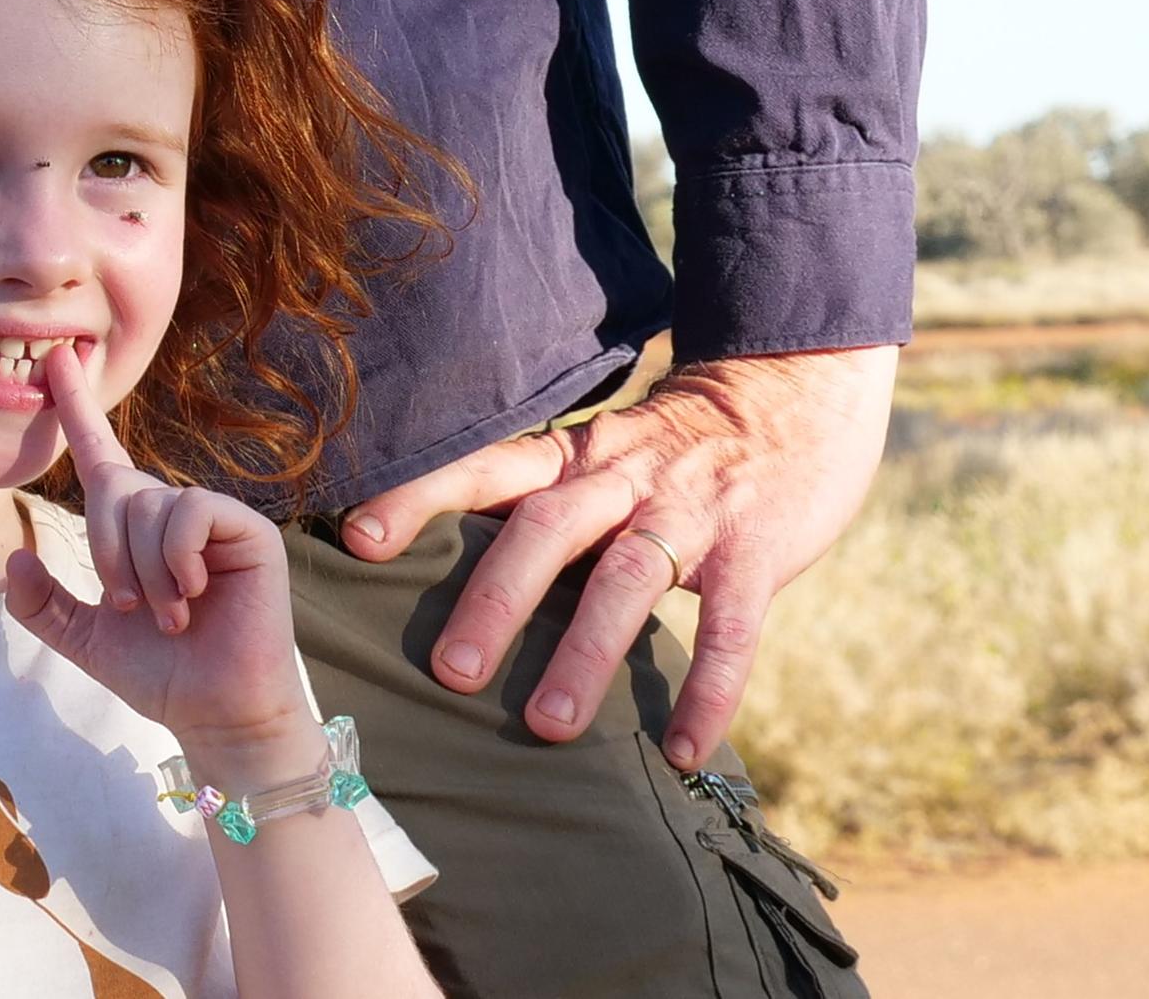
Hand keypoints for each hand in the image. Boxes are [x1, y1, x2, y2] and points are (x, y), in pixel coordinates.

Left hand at [4, 349, 313, 764]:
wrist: (216, 715)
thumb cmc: (161, 675)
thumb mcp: (83, 639)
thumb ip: (42, 604)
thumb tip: (13, 559)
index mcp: (134, 529)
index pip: (100, 455)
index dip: (77, 406)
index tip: (55, 357)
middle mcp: (172, 512)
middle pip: (114, 488)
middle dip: (107, 552)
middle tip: (129, 607)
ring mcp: (213, 518)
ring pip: (149, 505)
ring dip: (145, 571)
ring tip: (169, 614)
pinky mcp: (247, 531)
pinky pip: (190, 512)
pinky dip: (177, 557)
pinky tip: (194, 593)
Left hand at [335, 345, 897, 768]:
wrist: (791, 398)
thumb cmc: (673, 448)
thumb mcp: (600, 457)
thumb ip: (540, 505)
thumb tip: (444, 574)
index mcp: (574, 456)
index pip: (484, 468)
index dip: (419, 498)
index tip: (357, 541)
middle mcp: (622, 477)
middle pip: (547, 527)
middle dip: (496, 597)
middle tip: (450, 672)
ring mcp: (691, 512)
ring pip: (627, 578)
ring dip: (584, 652)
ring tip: (547, 728)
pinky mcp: (756, 551)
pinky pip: (732, 628)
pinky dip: (707, 689)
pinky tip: (681, 751)